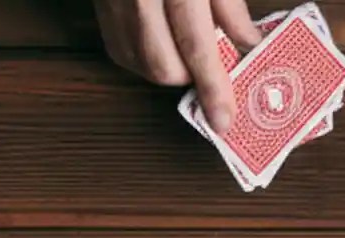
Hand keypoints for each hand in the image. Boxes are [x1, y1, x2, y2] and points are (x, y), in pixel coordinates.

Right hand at [93, 0, 261, 131]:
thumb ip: (228, 4)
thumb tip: (248, 43)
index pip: (196, 44)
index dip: (213, 86)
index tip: (224, 119)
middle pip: (161, 64)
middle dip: (191, 78)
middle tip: (215, 68)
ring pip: (136, 61)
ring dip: (168, 69)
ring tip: (191, 50)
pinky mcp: (96, 0)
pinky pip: (118, 45)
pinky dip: (144, 55)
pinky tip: (163, 41)